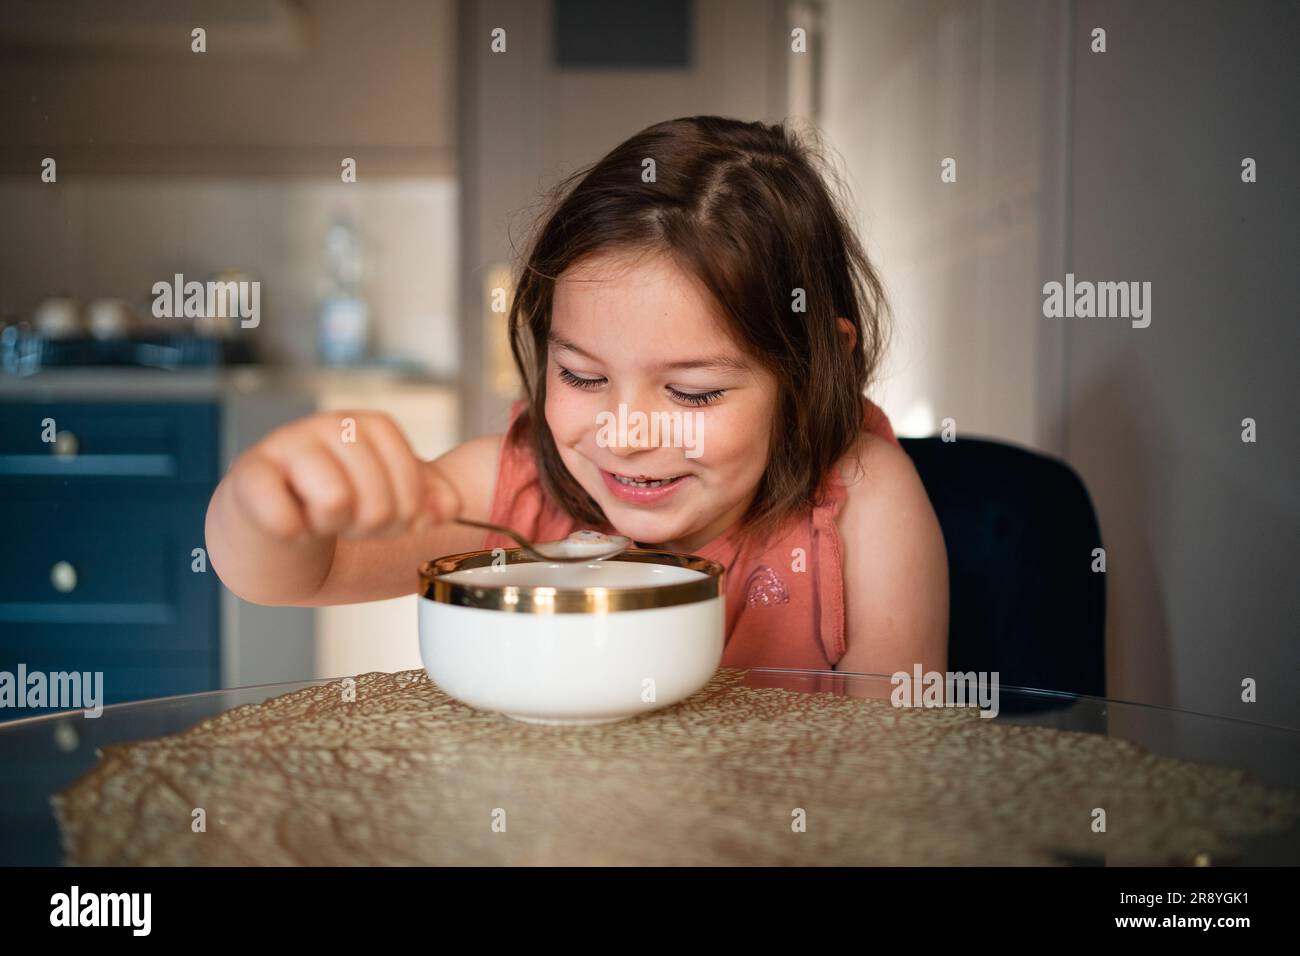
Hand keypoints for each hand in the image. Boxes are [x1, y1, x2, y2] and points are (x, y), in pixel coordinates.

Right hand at [223, 411, 459, 539]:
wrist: (267, 524)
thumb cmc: (330, 503)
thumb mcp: (389, 498)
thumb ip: (429, 500)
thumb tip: (452, 508)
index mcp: (369, 426)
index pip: (412, 480)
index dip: (406, 515)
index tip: (384, 518)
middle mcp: (330, 425)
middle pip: (379, 501)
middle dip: (367, 528)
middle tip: (344, 521)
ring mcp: (287, 445)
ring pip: (336, 502)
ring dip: (330, 527)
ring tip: (315, 517)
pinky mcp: (249, 475)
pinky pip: (285, 518)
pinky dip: (291, 532)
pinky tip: (287, 523)